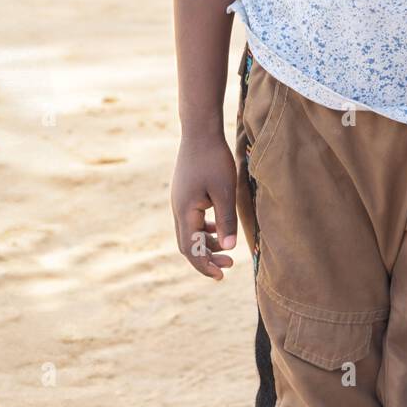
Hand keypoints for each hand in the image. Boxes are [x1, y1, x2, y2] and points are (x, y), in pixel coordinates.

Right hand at [171, 130, 238, 280]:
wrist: (199, 131)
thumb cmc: (214, 159)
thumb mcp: (225, 191)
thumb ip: (226, 220)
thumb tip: (228, 247)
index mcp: (185, 211)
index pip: (191, 249)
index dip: (204, 265)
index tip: (221, 275)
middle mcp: (177, 208)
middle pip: (188, 244)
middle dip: (206, 258)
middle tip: (228, 267)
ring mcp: (179, 200)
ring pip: (190, 231)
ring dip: (206, 243)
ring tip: (227, 249)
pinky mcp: (184, 193)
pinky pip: (191, 219)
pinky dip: (204, 228)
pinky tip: (219, 226)